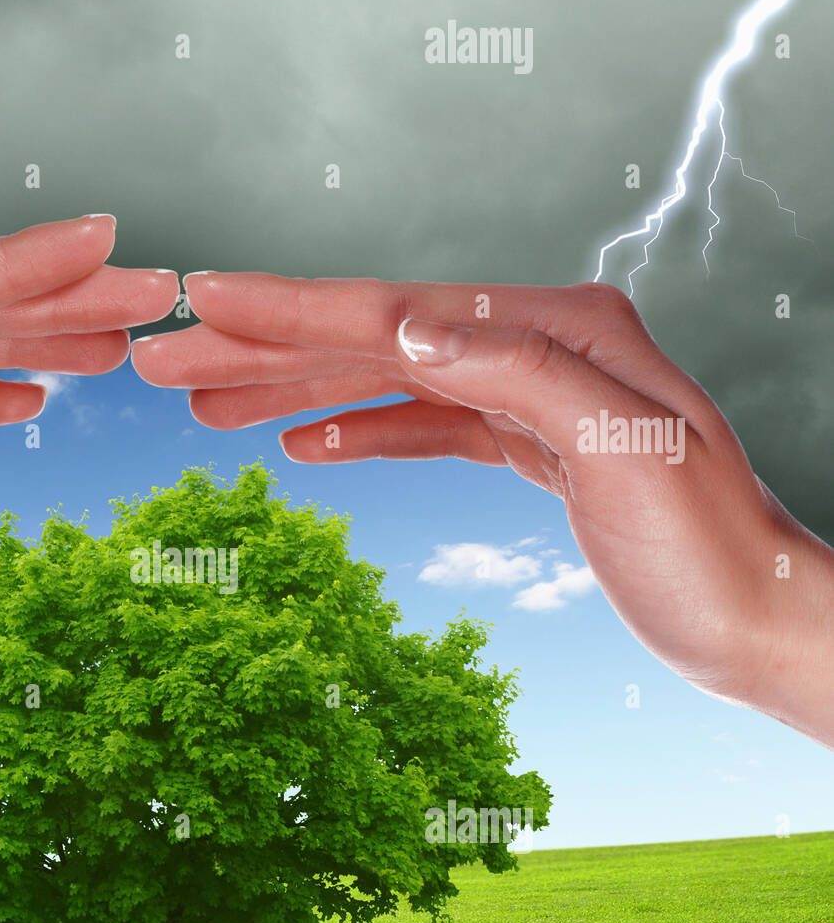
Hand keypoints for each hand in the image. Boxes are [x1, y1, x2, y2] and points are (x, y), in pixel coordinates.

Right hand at [132, 274, 833, 749]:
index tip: (200, 302)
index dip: (289, 311)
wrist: (756, 620)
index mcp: (556, 328)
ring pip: (385, 382)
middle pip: (371, 341)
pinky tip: (305, 440)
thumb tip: (406, 326)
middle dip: (264, 350)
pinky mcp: (524, 445)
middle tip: (167, 361)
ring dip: (293, 389)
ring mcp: (526, 394)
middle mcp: (535, 346)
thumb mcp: (628, 445)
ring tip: (208, 404)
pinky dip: (359, 428)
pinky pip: (421, 426)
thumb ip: (521, 371)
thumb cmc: (709, 546)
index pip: (394, 314)